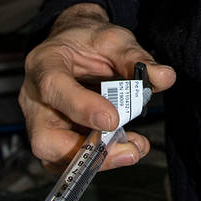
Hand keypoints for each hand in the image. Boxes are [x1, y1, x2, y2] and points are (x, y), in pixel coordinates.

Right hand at [19, 5, 175, 170]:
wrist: (75, 46)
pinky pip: (70, 161)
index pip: (53, 88)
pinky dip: (99, 160)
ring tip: (134, 148)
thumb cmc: (87, 41)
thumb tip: (164, 77)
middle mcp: (35, 99)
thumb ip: (136, 58)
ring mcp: (42, 122)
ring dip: (98, 160)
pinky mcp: (55, 138)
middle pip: (45, 138)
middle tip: (127, 149)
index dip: (81, 107)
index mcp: (44, 64)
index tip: (113, 119)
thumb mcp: (113, 39)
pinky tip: (126, 147)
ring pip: (56, 157)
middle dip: (87, 151)